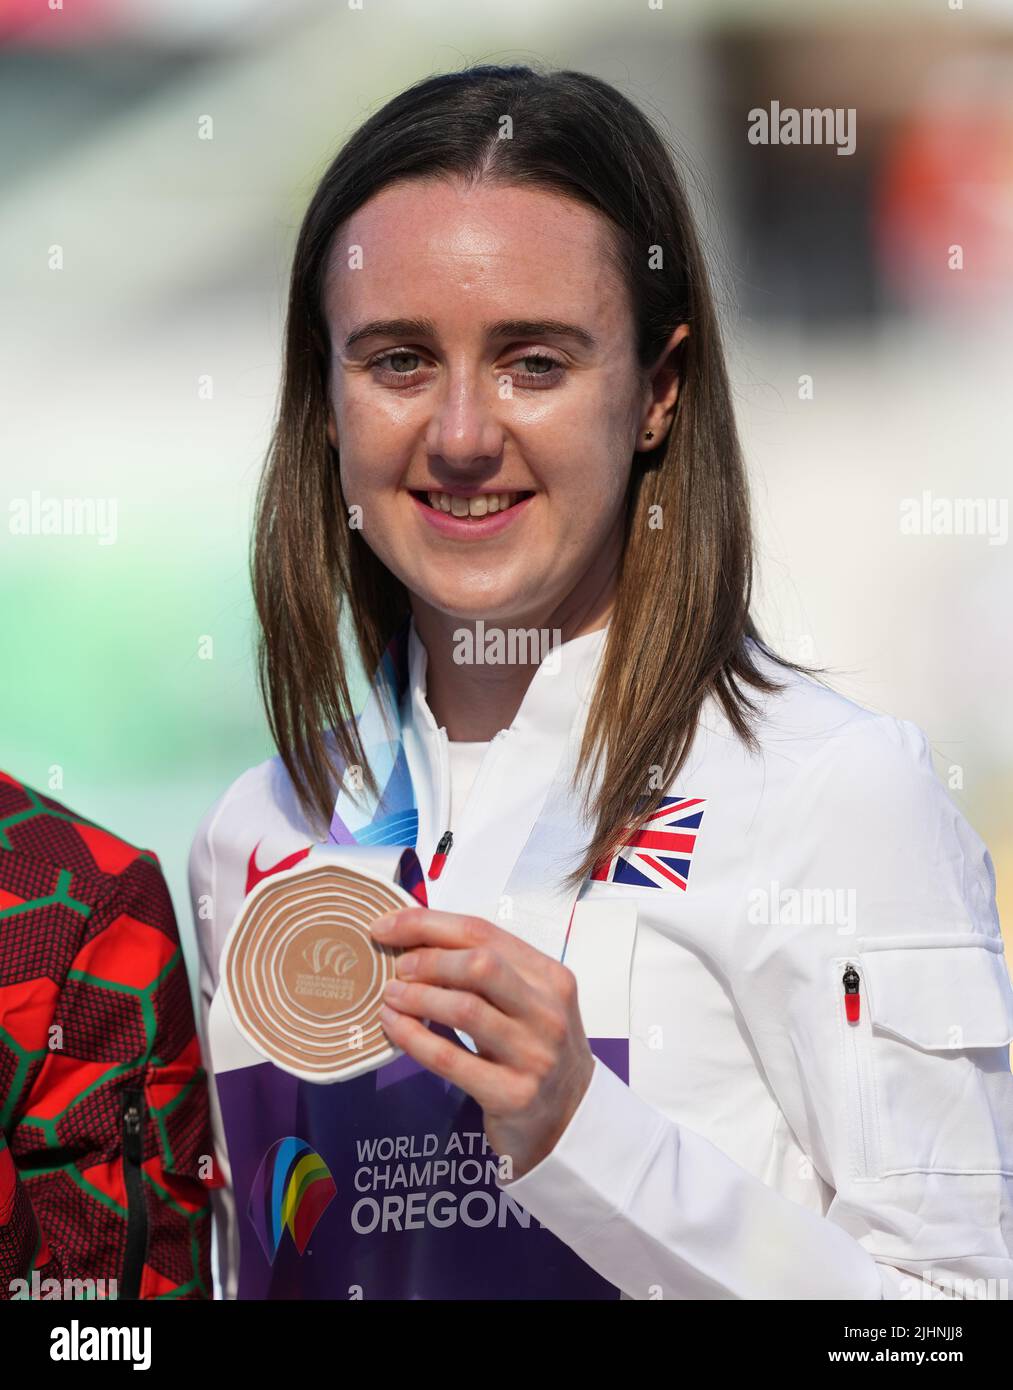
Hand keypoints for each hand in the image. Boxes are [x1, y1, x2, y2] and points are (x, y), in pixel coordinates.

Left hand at [369, 908, 594, 1179]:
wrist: (569, 1117)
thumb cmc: (535, 1047)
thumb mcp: (526, 1000)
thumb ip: (487, 970)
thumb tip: (414, 940)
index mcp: (550, 976)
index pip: (483, 933)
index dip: (427, 925)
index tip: (386, 927)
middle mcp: (547, 1011)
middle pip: (480, 964)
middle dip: (427, 960)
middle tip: (398, 970)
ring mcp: (534, 1055)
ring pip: (464, 1009)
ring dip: (417, 998)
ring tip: (391, 997)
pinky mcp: (513, 1094)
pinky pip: (451, 1059)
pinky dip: (414, 1038)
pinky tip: (395, 1027)